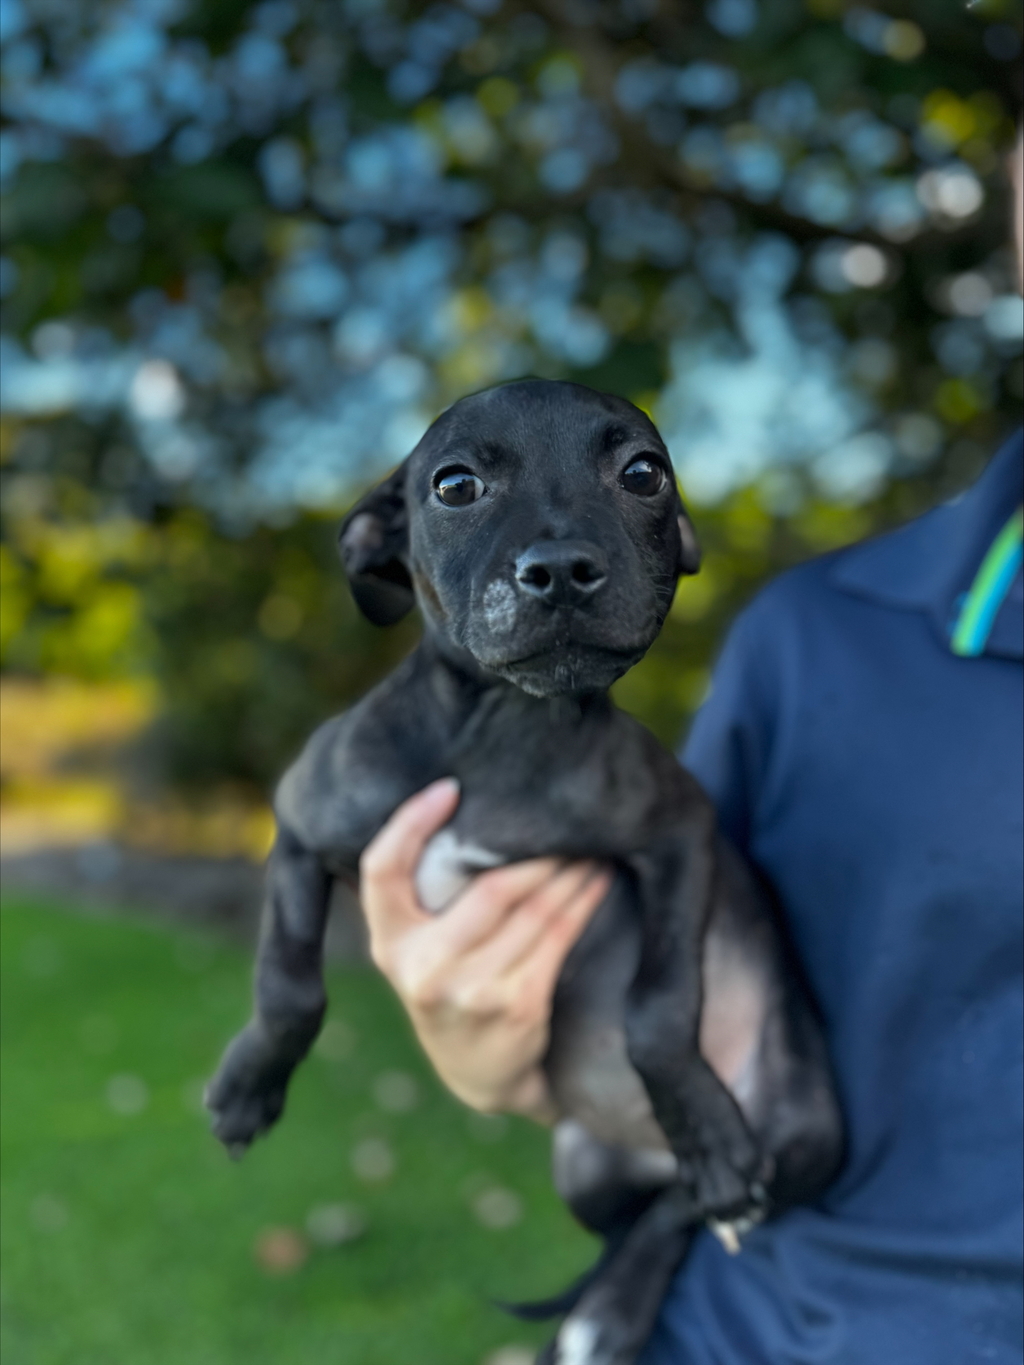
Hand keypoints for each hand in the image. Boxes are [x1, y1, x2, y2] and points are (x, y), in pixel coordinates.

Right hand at [360, 779, 610, 1121]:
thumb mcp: (415, 949)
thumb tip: (458, 806)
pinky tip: (596, 877)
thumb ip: (422, 897)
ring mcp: (471, 991)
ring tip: (589, 840)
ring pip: (532, 908)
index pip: (381, 871)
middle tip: (561, 817)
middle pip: (486, 888)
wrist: (480, 1073)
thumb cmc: (449, 985)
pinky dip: (582, 899)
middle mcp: (423, 969)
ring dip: (568, 869)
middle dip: (533, 849)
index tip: (449, 787)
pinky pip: (558, 935)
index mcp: (389, 944)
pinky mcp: (518, 1007)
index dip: (409, 824)